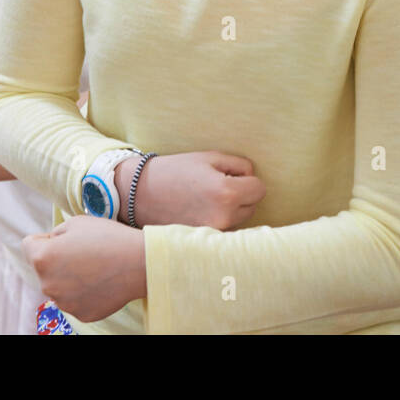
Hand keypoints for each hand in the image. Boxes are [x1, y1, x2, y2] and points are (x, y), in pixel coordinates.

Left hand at [23, 215, 145, 322]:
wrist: (140, 263)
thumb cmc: (109, 237)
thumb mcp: (77, 222)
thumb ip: (55, 233)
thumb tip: (50, 244)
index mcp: (42, 258)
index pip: (28, 244)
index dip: (46, 238)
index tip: (67, 238)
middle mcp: (47, 284)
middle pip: (43, 268)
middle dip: (57, 259)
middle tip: (85, 252)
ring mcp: (64, 303)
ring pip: (59, 285)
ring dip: (69, 277)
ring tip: (95, 266)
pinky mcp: (80, 314)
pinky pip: (74, 299)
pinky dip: (83, 291)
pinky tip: (100, 281)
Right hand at [119, 151, 265, 228]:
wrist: (140, 193)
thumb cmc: (175, 171)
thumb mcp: (209, 157)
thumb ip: (239, 165)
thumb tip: (253, 178)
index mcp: (226, 193)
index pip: (260, 189)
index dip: (248, 179)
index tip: (232, 176)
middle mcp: (223, 217)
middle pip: (252, 206)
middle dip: (242, 195)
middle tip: (216, 186)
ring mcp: (213, 233)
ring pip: (240, 220)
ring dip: (231, 210)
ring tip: (206, 199)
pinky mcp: (203, 242)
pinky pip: (225, 231)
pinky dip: (219, 221)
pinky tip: (201, 212)